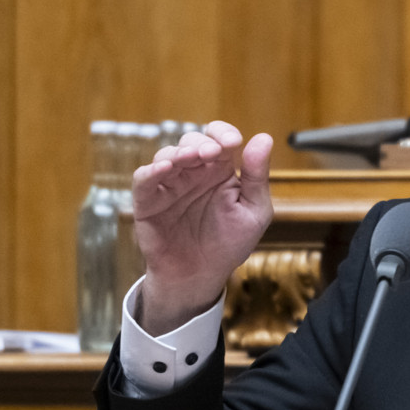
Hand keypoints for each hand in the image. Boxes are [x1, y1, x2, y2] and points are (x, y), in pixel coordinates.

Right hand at [131, 121, 274, 332]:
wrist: (200, 276)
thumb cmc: (229, 243)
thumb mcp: (254, 211)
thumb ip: (257, 176)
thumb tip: (265, 138)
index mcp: (221, 171)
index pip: (219, 138)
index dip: (223, 133)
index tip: (232, 141)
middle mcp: (194, 173)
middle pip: (192, 142)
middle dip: (201, 143)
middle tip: (211, 153)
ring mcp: (170, 184)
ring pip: (167, 155)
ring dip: (178, 152)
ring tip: (190, 158)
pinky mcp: (148, 201)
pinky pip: (144, 178)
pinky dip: (152, 170)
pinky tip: (165, 169)